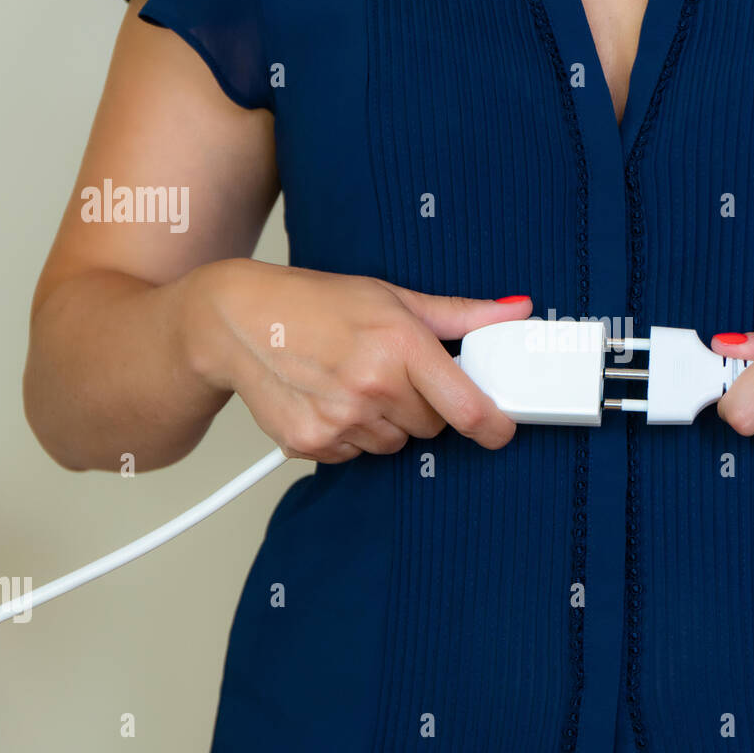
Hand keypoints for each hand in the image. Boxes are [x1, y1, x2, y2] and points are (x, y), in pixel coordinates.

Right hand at [183, 259, 531, 461]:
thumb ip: (460, 314)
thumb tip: (516, 310)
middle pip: (434, 427)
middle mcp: (372, 385)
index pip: (466, 407)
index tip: (501, 429)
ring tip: (354, 381)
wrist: (237, 319)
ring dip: (386, 422)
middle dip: (424, 406)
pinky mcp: (312, 443)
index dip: (493, 425)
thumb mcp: (393, 297)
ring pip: (396, 444)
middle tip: (392, 373)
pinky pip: (357, 456)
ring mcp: (340, 419)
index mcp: (400, 345)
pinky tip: (330, 400)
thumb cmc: (317, 304)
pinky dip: (351, 435)